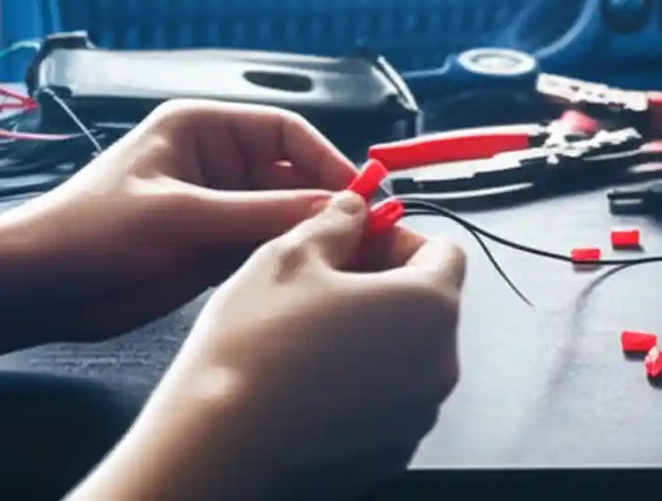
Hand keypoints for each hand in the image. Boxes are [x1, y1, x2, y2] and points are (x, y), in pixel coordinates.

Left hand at [0, 100, 358, 341]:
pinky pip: (263, 245)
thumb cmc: (92, 232)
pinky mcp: (210, 247)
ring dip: (306, 233)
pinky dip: (284, 257)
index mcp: (202, 129)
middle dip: (322, 200)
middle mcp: (214, 162)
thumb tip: (335, 208)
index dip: (325, 158)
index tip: (359, 191)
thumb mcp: (181, 216)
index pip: (285, 130)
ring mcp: (214, 206)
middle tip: (363, 233)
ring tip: (343, 257)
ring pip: (281, 213)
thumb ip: (260, 212)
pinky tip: (307, 274)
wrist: (39, 287)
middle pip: (290, 173)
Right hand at [83, 192, 465, 499]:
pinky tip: (305, 377)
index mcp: (428, 307)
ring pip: (403, 354)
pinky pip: (384, 400)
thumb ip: (336, 222)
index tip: (356, 239)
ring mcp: (415, 417)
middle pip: (426, 305)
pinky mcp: (387, 452)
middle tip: (321, 280)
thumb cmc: (253, 353)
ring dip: (368, 335)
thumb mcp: (290, 255)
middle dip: (380, 284)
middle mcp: (437, 367)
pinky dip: (357, 383)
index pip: (443, 250)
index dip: (396, 236)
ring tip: (304, 332)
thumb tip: (353, 210)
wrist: (218, 448)